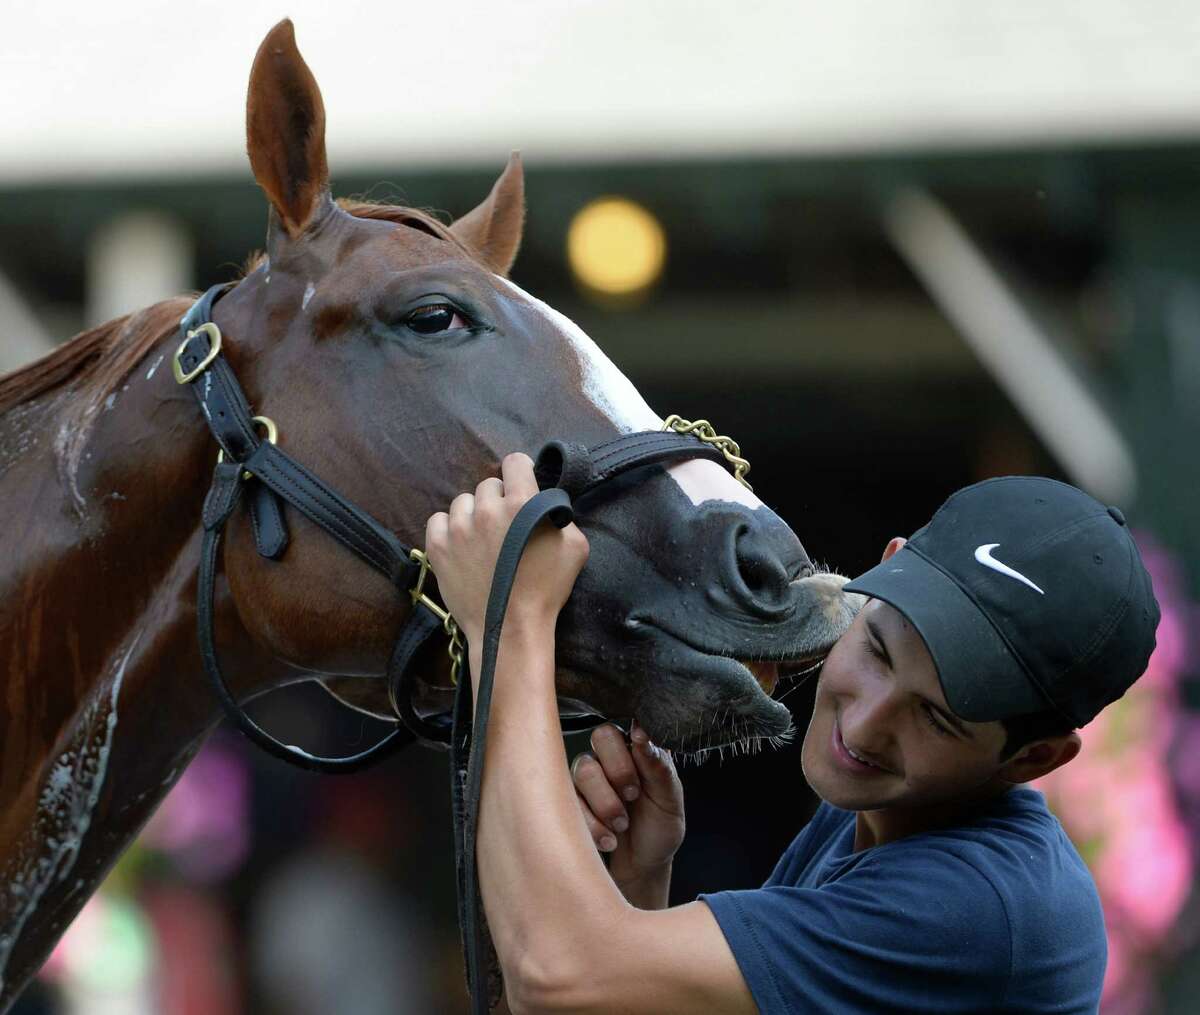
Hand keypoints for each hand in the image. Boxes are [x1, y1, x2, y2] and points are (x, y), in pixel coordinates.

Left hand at [425, 453, 589, 645]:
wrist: (510, 629)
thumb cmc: (547, 590)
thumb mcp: (576, 546)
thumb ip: (561, 515)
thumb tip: (548, 504)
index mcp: (522, 502)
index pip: (514, 462)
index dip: (520, 473)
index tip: (521, 488)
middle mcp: (487, 508)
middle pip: (488, 485)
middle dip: (498, 501)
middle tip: (505, 526)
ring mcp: (459, 527)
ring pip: (463, 502)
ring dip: (473, 515)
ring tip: (482, 540)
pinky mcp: (437, 546)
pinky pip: (437, 520)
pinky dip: (448, 529)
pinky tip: (461, 545)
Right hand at [572, 722, 684, 897]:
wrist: (641, 866)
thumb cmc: (658, 827)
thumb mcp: (669, 800)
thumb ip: (659, 768)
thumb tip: (643, 736)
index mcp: (635, 750)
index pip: (630, 725)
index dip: (632, 740)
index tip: (641, 758)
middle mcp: (608, 757)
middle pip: (601, 736)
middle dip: (620, 770)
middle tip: (633, 796)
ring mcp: (586, 777)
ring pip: (584, 769)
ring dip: (606, 803)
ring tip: (622, 825)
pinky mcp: (569, 801)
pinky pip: (570, 802)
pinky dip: (593, 825)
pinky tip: (609, 839)